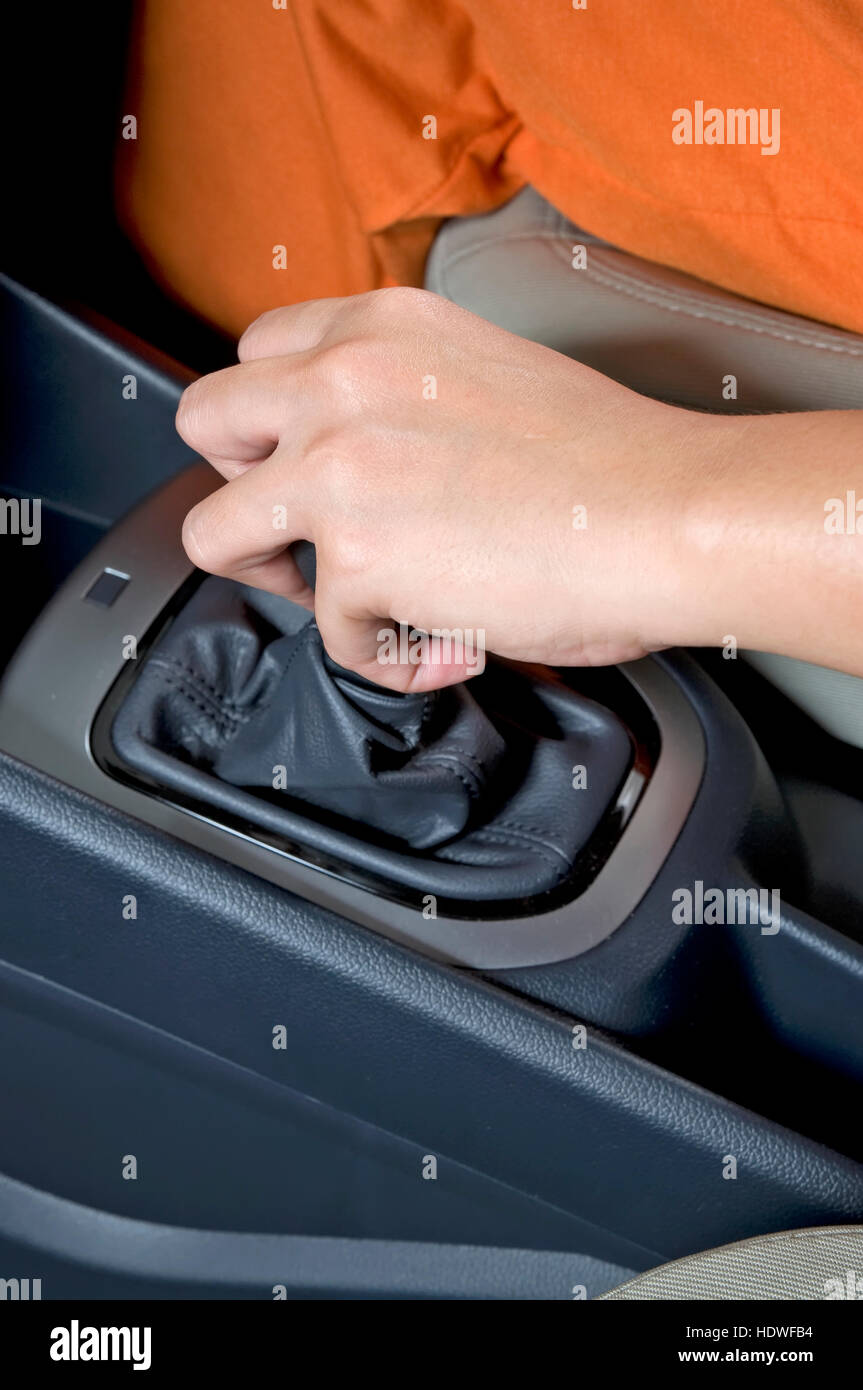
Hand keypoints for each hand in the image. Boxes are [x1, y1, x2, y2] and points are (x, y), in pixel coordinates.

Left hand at [176, 288, 725, 690]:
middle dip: (242, 487)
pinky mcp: (355, 558)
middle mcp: (342, 382)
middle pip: (204, 422)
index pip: (257, 352)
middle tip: (305, 531)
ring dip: (278, 579)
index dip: (272, 424)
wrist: (671, 515)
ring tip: (360, 602)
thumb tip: (370, 465)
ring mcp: (337, 469)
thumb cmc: (611, 463)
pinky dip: (385, 654)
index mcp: (382, 327)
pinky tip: (450, 640)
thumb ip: (405, 396)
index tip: (309, 465)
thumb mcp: (485, 374)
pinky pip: (327, 633)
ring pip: (216, 534)